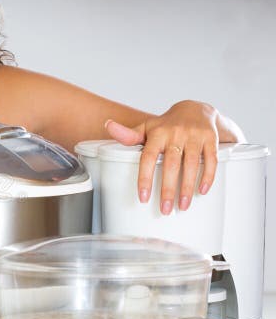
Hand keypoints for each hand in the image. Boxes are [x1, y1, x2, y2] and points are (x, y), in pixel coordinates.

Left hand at [105, 100, 223, 214]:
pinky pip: (211, 159)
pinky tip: (202, 191)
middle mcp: (176, 133)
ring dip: (187, 187)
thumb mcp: (147, 128)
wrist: (195, 109)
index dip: (145, 178)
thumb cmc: (166, 125)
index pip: (148, 157)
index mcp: (157, 133)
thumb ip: (129, 135)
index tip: (143, 197)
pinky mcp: (211, 138)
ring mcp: (194, 136)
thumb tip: (108, 126)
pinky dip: (208, 176)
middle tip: (165, 209)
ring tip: (182, 206)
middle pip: (171, 164)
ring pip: (192, 164)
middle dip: (168, 189)